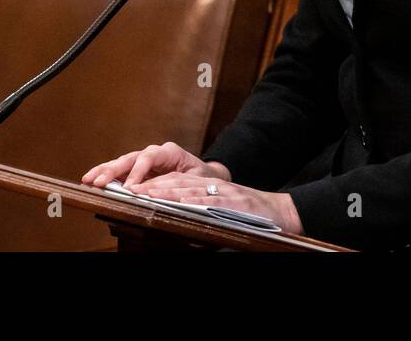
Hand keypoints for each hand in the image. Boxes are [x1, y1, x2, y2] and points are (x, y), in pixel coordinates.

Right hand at [82, 141, 228, 187]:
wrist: (205, 176)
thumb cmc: (201, 177)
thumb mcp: (194, 180)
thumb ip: (176, 183)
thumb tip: (157, 192)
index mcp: (169, 151)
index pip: (149, 157)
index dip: (137, 171)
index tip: (129, 187)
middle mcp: (153, 153)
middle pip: (130, 158)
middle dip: (113, 170)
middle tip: (98, 181)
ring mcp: (144, 160)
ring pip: (121, 162)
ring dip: (104, 171)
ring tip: (88, 179)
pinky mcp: (138, 170)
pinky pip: (120, 171)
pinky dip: (106, 174)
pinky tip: (91, 179)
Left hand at [125, 172, 304, 234]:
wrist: (279, 211)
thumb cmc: (249, 214)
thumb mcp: (221, 209)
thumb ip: (200, 212)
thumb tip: (180, 228)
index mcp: (206, 187)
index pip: (176, 182)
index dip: (154, 184)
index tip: (133, 189)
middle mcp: (211, 186)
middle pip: (177, 183)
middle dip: (152, 185)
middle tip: (130, 189)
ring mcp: (221, 193)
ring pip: (189, 188)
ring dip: (165, 190)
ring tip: (145, 193)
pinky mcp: (232, 202)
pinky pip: (210, 200)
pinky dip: (194, 200)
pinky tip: (180, 202)